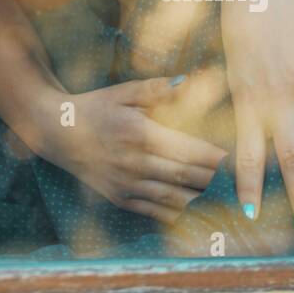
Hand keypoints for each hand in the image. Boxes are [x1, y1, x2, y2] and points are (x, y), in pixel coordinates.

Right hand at [48, 77, 228, 223]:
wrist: (56, 132)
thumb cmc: (95, 107)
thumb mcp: (123, 92)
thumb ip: (158, 89)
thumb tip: (190, 80)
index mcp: (140, 133)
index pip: (189, 149)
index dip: (216, 156)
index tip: (234, 157)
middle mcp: (135, 163)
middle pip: (188, 176)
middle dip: (216, 179)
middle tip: (237, 179)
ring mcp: (127, 185)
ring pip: (176, 198)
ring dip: (202, 198)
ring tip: (223, 196)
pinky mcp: (121, 199)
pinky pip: (157, 211)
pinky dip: (180, 212)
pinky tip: (195, 208)